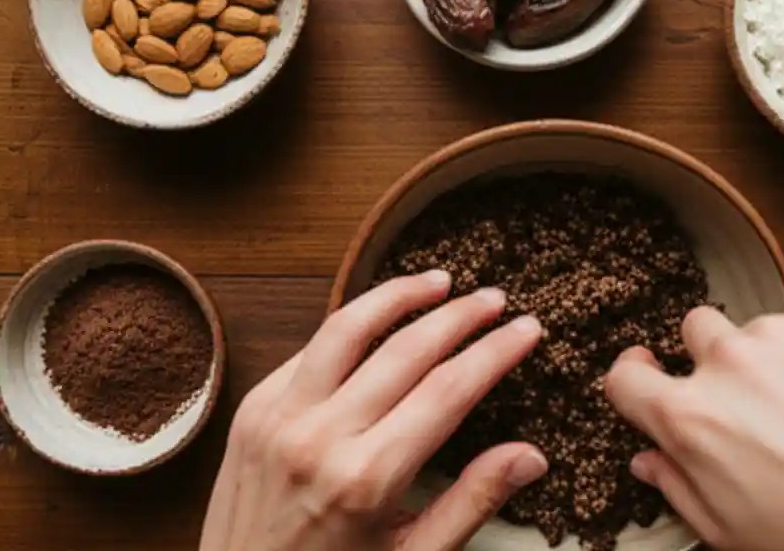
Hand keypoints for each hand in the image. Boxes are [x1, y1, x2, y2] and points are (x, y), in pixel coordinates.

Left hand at [200, 270, 546, 550]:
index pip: (448, 392)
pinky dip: (348, 328)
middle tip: (495, 299)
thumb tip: (532, 456)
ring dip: (397, 295)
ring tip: (439, 280)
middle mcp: (319, 438)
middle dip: (459, 317)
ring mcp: (278, 418)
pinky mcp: (251, 411)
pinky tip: (379, 320)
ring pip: (347, 328)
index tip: (527, 330)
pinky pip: (308, 352)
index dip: (494, 353)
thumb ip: (472, 502)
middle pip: (405, 350)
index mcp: (366, 479)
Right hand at [606, 303, 783, 550]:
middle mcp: (725, 364)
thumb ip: (677, 485)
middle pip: (692, 331)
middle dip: (709, 358)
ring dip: (765, 353)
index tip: (645, 376)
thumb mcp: (728, 531)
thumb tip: (648, 457)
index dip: (632, 379)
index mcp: (688, 419)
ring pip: (752, 327)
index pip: (625, 378)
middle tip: (748, 400)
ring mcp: (777, 335)